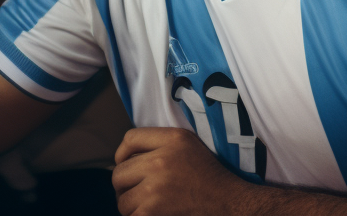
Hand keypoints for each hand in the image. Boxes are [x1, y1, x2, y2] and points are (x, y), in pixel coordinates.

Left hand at [113, 127, 252, 215]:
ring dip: (130, 206)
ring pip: (121, 200)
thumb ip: (160, 143)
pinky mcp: (152, 212)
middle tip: (136, 191)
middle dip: (124, 185)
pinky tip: (149, 214)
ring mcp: (155, 188)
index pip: (130, 139)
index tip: (127, 164)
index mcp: (172, 138)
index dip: (122, 154)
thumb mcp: (188, 144)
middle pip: (119, 172)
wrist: (227, 202)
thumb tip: (124, 157)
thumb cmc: (207, 175)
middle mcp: (161, 160)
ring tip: (146, 205)